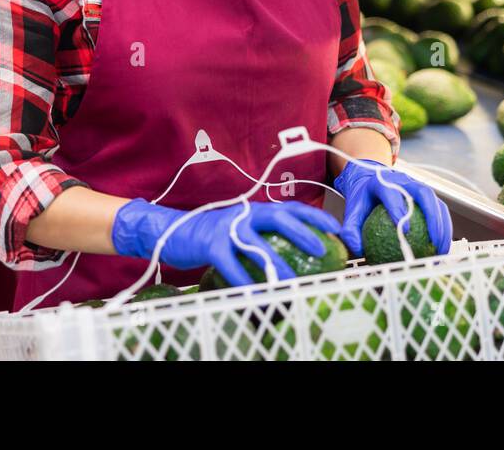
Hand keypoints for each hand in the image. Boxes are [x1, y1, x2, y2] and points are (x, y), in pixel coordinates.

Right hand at [112, 198, 340, 286]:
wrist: (170, 231)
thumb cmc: (209, 234)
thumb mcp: (238, 229)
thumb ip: (260, 236)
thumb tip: (290, 253)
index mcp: (254, 210)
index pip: (289, 207)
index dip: (312, 215)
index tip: (334, 227)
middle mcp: (243, 214)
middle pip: (278, 217)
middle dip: (302, 232)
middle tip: (321, 247)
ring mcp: (226, 229)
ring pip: (257, 245)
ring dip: (276, 264)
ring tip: (291, 282)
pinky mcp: (210, 245)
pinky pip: (231, 266)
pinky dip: (244, 281)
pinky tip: (255, 295)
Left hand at [334, 159, 451, 256]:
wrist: (369, 181)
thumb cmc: (362, 198)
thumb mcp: (351, 212)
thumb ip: (350, 230)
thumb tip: (358, 249)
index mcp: (382, 181)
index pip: (392, 193)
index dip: (399, 209)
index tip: (405, 230)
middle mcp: (403, 180)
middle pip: (424, 193)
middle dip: (432, 217)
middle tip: (433, 242)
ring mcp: (417, 186)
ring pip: (436, 202)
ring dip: (443, 226)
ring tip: (441, 251)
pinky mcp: (426, 196)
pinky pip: (439, 211)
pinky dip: (443, 229)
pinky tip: (441, 249)